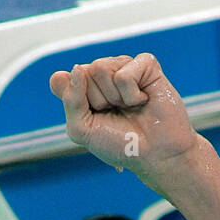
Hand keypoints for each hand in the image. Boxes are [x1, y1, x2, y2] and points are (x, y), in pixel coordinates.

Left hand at [49, 53, 201, 196]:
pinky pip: (124, 72)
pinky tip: (143, 100)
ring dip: (114, 97)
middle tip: (116, 114)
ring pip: (101, 67)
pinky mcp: (146, 65)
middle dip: (97, 100)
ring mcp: (124, 66)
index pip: (64, 80)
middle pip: (84, 72)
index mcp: (84, 87)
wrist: (155, 155)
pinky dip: (132, 94)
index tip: (94, 119)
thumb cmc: (119, 145)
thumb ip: (70, 101)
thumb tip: (76, 68)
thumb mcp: (82, 130)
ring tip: (130, 107)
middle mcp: (102, 74)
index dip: (78, 105)